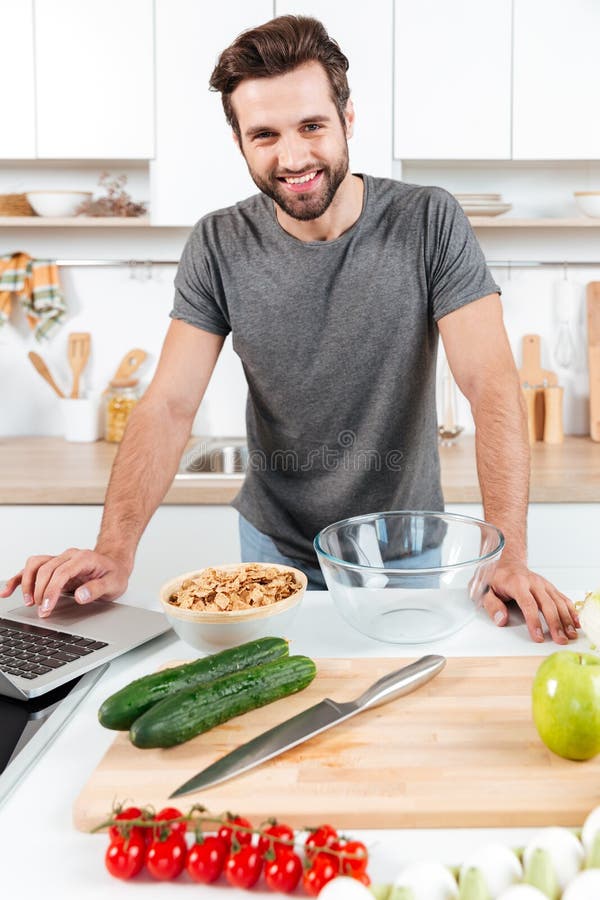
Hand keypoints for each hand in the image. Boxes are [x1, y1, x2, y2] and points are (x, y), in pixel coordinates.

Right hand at [0, 548, 129, 617]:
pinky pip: (32, 568)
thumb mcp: (114, 584)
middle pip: (46, 569)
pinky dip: (19, 578)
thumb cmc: (114, 574)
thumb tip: (80, 596)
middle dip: (40, 591)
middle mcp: (69, 555)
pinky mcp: (53, 565)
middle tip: (41, 611)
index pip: (62, 573)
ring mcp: (59, 559)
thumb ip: (97, 589)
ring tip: (27, 602)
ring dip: (27, 583)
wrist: (115, 565)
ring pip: (35, 565)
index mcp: (84, 558)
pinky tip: (8, 590)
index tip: (46, 607)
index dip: (51, 590)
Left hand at [484, 558, 579, 643]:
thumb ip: (492, 605)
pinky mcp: (549, 587)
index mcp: (516, 583)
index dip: (534, 621)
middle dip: (555, 624)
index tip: (538, 637)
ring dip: (566, 619)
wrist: (507, 563)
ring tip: (571, 635)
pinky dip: (571, 610)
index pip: (528, 604)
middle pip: (547, 604)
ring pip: (558, 601)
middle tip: (560, 640)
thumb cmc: (496, 579)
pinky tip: (575, 622)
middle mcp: (533, 582)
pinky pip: (562, 598)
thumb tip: (501, 620)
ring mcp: (543, 584)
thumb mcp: (485, 591)